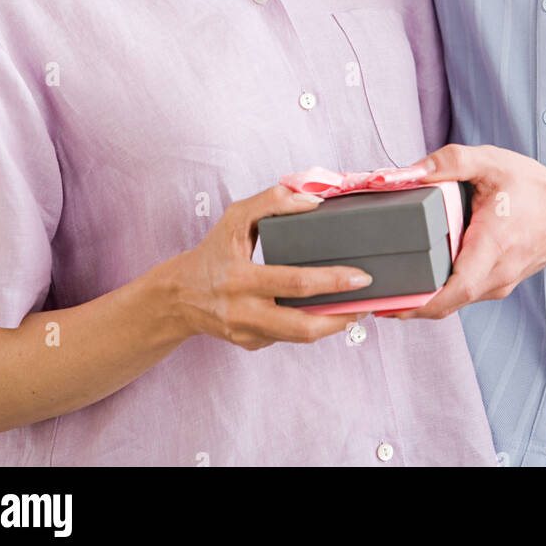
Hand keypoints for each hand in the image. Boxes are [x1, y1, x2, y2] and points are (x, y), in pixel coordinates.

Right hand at [168, 182, 372, 349]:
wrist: (179, 296)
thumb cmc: (212, 252)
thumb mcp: (235, 218)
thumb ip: (272, 201)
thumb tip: (313, 202)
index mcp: (241, 278)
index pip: (295, 282)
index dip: (332, 281)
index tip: (360, 276)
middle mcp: (244, 312)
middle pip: (302, 325)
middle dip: (341, 314)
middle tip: (367, 299)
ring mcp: (248, 333)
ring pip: (299, 338)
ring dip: (332, 325)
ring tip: (354, 308)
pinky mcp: (251, 344)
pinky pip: (286, 337)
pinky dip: (307, 325)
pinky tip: (321, 312)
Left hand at [385, 143, 545, 319]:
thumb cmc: (535, 188)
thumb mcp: (491, 163)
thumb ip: (450, 161)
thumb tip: (409, 171)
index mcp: (491, 249)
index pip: (452, 292)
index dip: (417, 305)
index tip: (387, 305)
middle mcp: (495, 276)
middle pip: (446, 304)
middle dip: (409, 306)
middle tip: (374, 296)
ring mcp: (499, 283)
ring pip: (456, 301)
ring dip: (425, 300)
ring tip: (391, 287)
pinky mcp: (501, 281)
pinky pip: (466, 293)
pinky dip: (442, 291)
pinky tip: (423, 276)